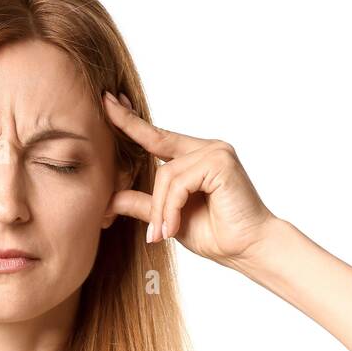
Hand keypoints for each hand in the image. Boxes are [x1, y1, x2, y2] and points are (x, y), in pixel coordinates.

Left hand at [102, 91, 276, 266]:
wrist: (247, 249)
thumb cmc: (216, 234)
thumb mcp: (168, 218)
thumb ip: (144, 204)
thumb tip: (110, 199)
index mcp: (195, 157)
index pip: (157, 135)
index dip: (132, 120)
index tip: (109, 100)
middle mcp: (207, 148)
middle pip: (156, 147)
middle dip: (130, 128)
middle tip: (104, 109)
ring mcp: (215, 152)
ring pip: (166, 174)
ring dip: (160, 210)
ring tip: (161, 233)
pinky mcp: (220, 163)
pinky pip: (179, 183)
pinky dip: (171, 209)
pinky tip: (172, 229)